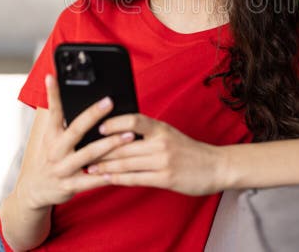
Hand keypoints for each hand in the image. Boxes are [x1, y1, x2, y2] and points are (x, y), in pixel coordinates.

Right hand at [15, 75, 135, 209]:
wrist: (34, 191)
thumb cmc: (50, 157)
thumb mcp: (51, 139)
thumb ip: (62, 122)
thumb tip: (76, 98)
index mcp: (51, 135)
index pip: (53, 111)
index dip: (53, 94)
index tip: (53, 76)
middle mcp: (55, 150)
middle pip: (75, 130)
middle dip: (92, 115)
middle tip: (110, 101)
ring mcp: (62, 168)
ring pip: (88, 155)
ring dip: (110, 144)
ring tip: (129, 135)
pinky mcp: (69, 186)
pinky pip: (91, 180)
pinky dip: (105, 175)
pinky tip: (120, 169)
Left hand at [84, 113, 227, 195]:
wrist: (215, 166)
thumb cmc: (189, 150)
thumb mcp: (170, 134)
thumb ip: (149, 133)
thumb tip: (120, 131)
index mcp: (161, 128)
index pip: (134, 119)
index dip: (114, 122)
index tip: (98, 127)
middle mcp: (161, 142)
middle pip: (124, 145)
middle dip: (101, 150)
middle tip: (82, 152)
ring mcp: (163, 161)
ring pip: (126, 163)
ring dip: (105, 166)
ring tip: (89, 167)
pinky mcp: (165, 178)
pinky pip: (136, 178)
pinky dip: (119, 179)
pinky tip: (107, 179)